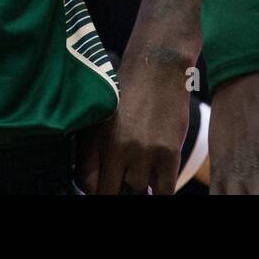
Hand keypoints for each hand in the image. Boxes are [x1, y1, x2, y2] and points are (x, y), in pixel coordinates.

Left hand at [76, 52, 188, 194]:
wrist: (158, 66)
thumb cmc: (128, 90)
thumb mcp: (101, 117)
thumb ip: (91, 153)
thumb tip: (88, 186)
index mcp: (100, 140)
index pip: (92, 187)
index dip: (97, 192)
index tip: (104, 187)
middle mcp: (121, 149)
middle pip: (116, 192)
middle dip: (118, 189)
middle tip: (122, 179)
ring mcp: (146, 152)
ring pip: (140, 191)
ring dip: (139, 186)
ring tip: (139, 172)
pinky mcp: (169, 153)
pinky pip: (165, 190)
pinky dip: (159, 191)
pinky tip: (155, 182)